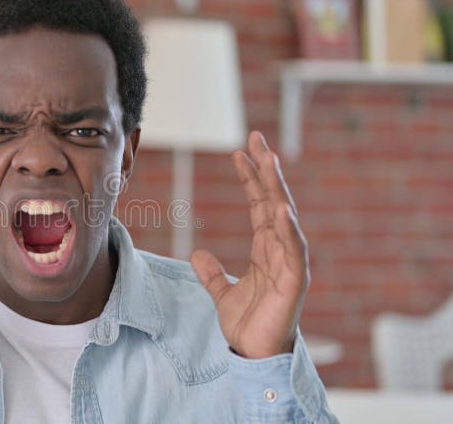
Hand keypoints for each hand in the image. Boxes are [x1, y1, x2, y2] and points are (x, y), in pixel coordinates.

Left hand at [191, 131, 308, 358]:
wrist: (254, 356)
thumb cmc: (247, 325)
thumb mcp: (222, 293)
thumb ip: (211, 273)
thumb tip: (197, 252)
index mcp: (265, 249)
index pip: (258, 204)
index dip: (250, 178)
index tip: (240, 151)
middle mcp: (280, 250)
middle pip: (272, 201)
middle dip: (266, 169)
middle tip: (256, 137)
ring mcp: (289, 263)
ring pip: (284, 217)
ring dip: (276, 187)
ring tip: (269, 159)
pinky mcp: (294, 281)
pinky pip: (292, 250)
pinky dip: (288, 228)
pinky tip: (281, 206)